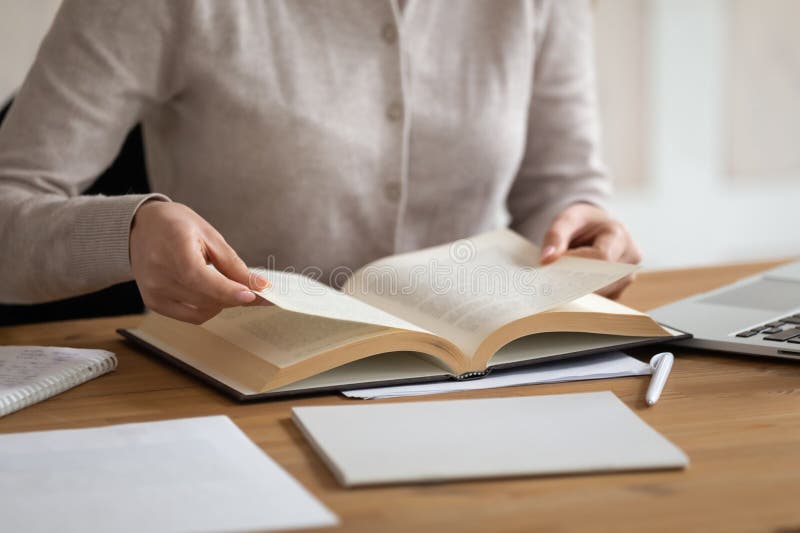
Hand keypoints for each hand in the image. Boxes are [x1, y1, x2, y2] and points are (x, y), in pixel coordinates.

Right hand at [129, 201, 269, 323]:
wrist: (140, 228)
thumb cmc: (175, 225)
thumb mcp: (209, 235)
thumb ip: (232, 264)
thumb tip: (258, 286)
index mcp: (173, 248)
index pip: (200, 278)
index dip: (228, 290)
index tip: (253, 295)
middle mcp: (158, 273)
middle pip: (205, 298)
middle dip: (235, 296)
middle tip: (255, 290)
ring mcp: (154, 291)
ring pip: (202, 311)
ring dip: (223, 303)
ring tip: (228, 286)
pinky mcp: (154, 303)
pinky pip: (191, 317)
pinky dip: (208, 309)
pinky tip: (211, 294)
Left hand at [539, 203, 641, 298]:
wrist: (595, 228)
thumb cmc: (581, 223)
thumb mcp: (566, 220)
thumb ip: (555, 236)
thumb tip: (546, 259)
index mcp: (618, 235)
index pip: (601, 258)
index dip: (577, 265)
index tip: (554, 266)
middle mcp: (630, 257)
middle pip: (603, 280)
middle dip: (575, 283)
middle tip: (551, 283)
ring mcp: (627, 276)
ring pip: (602, 294)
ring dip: (578, 292)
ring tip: (558, 284)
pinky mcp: (619, 290)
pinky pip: (600, 301)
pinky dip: (583, 298)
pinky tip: (568, 292)